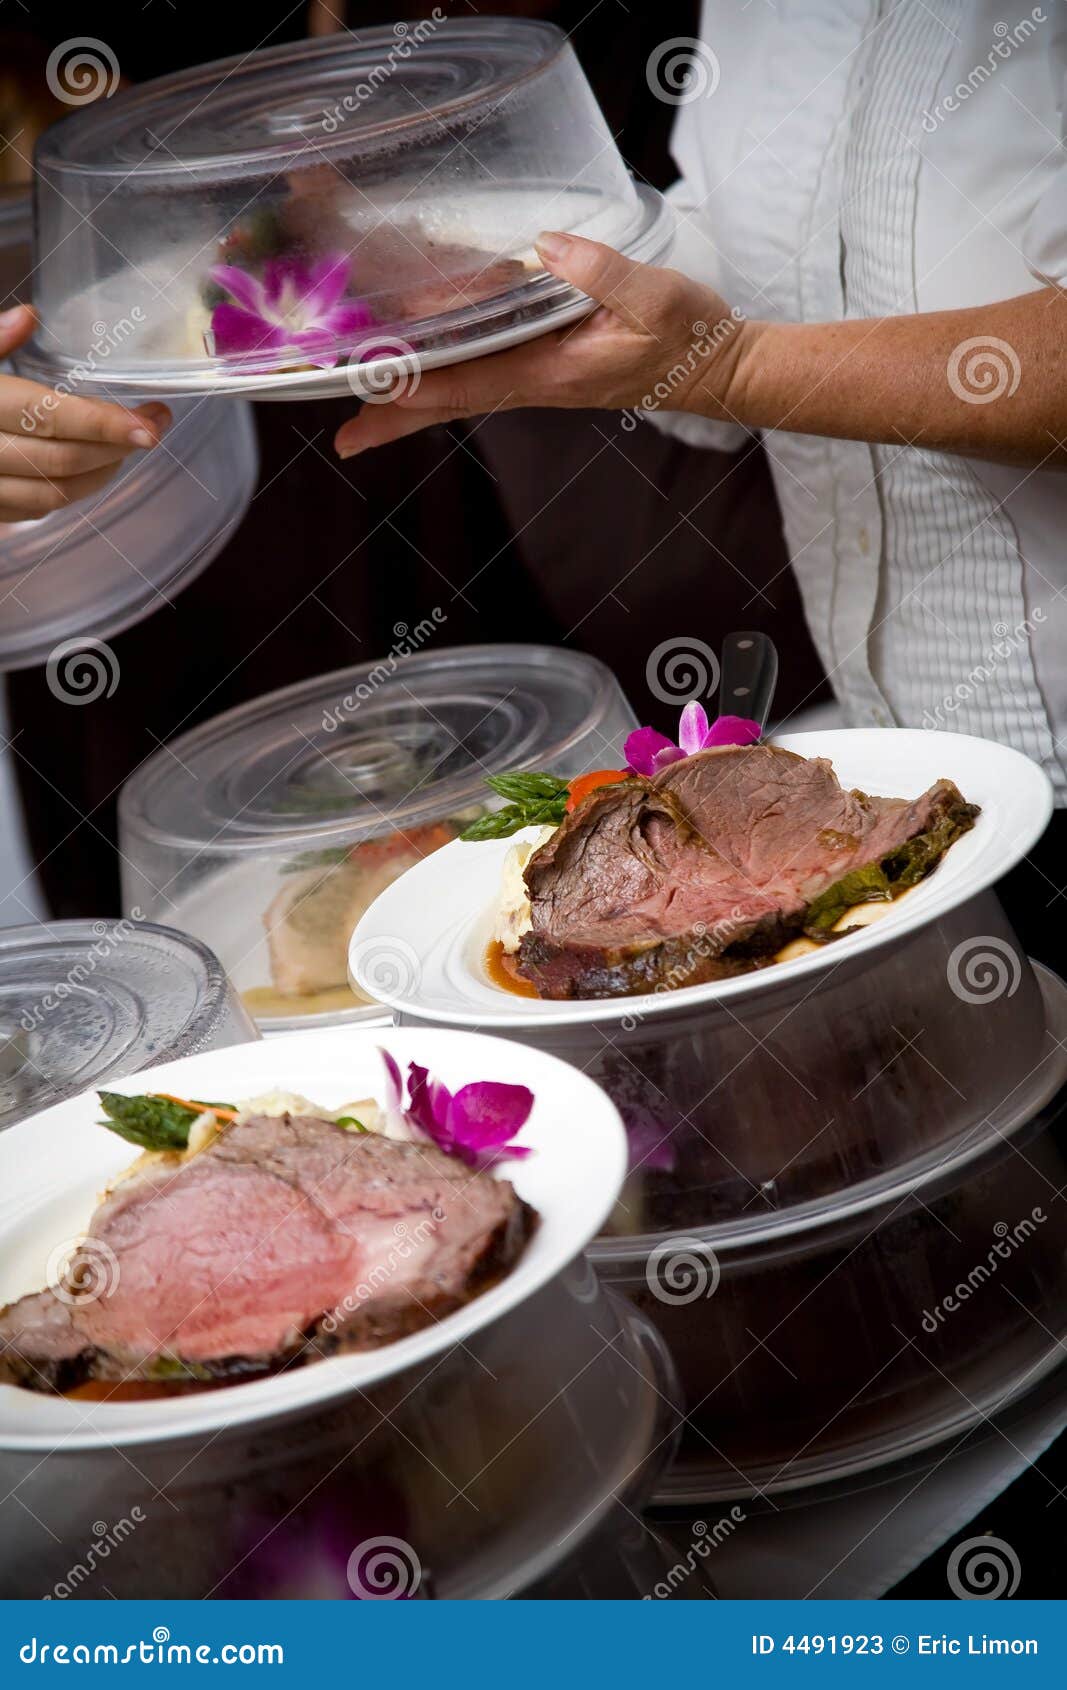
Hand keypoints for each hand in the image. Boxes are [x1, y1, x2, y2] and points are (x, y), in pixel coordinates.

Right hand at [0, 306, 171, 521]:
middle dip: (117, 448)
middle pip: (64, 460)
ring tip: (129, 445)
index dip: (106, 424)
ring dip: (102, 473)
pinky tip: (93, 468)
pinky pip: (34, 509)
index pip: (50, 418)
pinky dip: (72, 490)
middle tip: (154, 425)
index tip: (151, 423)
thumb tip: (29, 316)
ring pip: (56, 493)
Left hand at [333, 231, 749, 458]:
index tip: (377, 388)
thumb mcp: (655, 298)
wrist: (712, 366)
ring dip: (407, 397)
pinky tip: (410, 363)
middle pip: (451, 401)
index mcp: (554, 372)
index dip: (424, 384)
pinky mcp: (539, 363)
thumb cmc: (687, 337)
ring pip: (457, 389)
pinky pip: (477, 370)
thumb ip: (602, 273)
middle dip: (397, 419)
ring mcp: (533, 375)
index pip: (475, 382)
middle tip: (345, 441)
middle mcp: (533, 380)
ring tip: (354, 403)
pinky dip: (438, 371)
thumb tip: (548, 246)